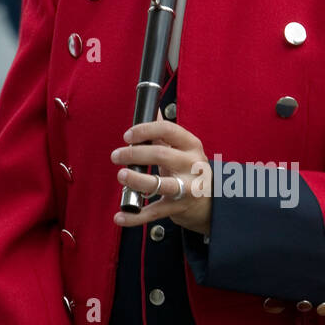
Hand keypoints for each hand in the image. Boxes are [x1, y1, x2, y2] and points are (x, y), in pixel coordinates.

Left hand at [111, 117, 212, 236]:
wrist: (209, 201)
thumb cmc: (189, 169)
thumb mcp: (181, 148)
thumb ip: (164, 132)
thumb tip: (151, 108)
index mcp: (191, 145)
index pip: (168, 130)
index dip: (145, 130)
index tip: (127, 136)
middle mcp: (192, 165)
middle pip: (161, 155)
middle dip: (134, 154)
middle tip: (116, 156)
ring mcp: (187, 188)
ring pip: (162, 184)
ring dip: (138, 180)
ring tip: (122, 176)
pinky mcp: (178, 208)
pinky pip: (154, 212)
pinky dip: (135, 216)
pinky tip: (119, 216)